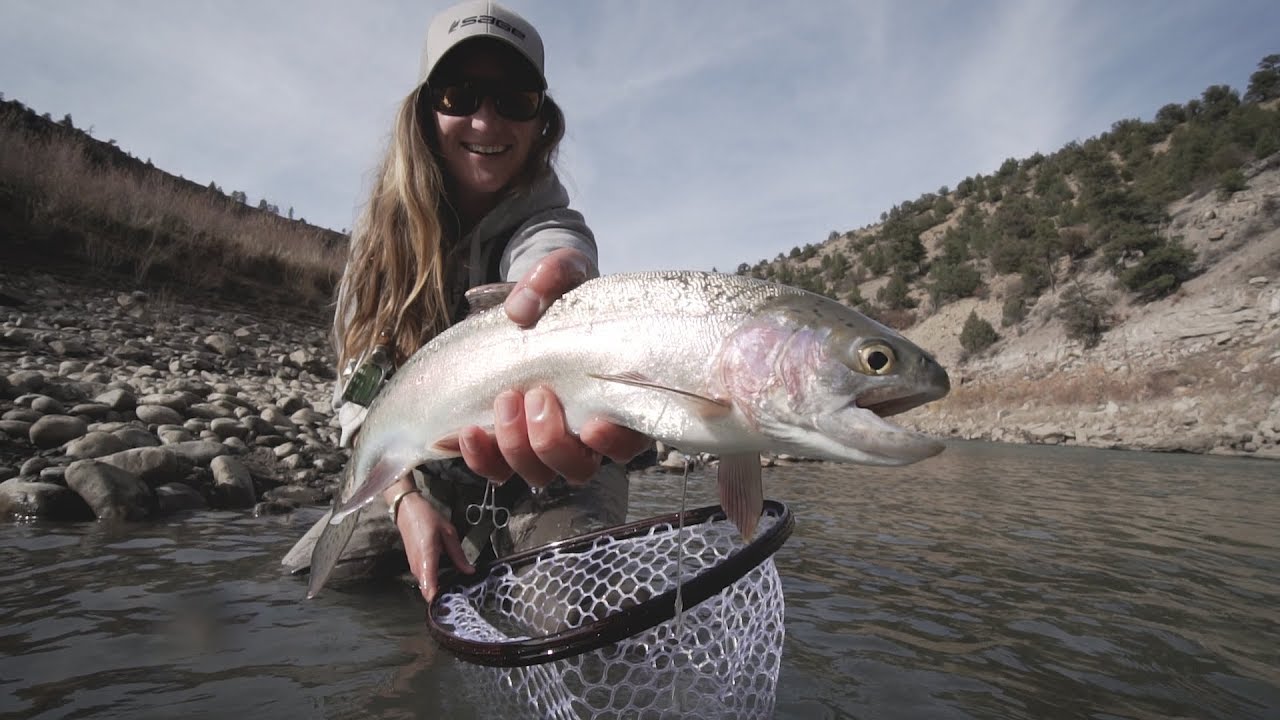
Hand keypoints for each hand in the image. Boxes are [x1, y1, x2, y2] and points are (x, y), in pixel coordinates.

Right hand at [393, 489, 472, 601]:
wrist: (407, 510)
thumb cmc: (428, 519)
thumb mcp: (449, 533)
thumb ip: (458, 555)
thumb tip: (469, 571)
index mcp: (427, 557)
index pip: (429, 586)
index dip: (437, 599)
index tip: (451, 606)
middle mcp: (418, 565)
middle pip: (427, 590)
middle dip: (441, 597)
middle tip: (460, 599)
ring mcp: (414, 565)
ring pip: (425, 585)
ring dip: (437, 590)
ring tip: (456, 591)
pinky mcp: (413, 564)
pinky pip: (424, 578)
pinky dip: (433, 582)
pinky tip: (446, 580)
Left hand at [458, 248, 651, 485]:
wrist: (534, 305)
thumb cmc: (567, 295)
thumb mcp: (566, 272)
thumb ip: (552, 276)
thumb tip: (519, 311)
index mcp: (618, 399)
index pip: (629, 440)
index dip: (614, 442)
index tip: (594, 423)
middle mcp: (586, 434)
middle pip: (578, 468)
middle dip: (552, 442)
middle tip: (537, 395)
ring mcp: (547, 443)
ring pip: (539, 474)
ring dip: (517, 447)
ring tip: (504, 400)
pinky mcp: (511, 443)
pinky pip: (497, 469)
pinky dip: (482, 457)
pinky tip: (468, 430)